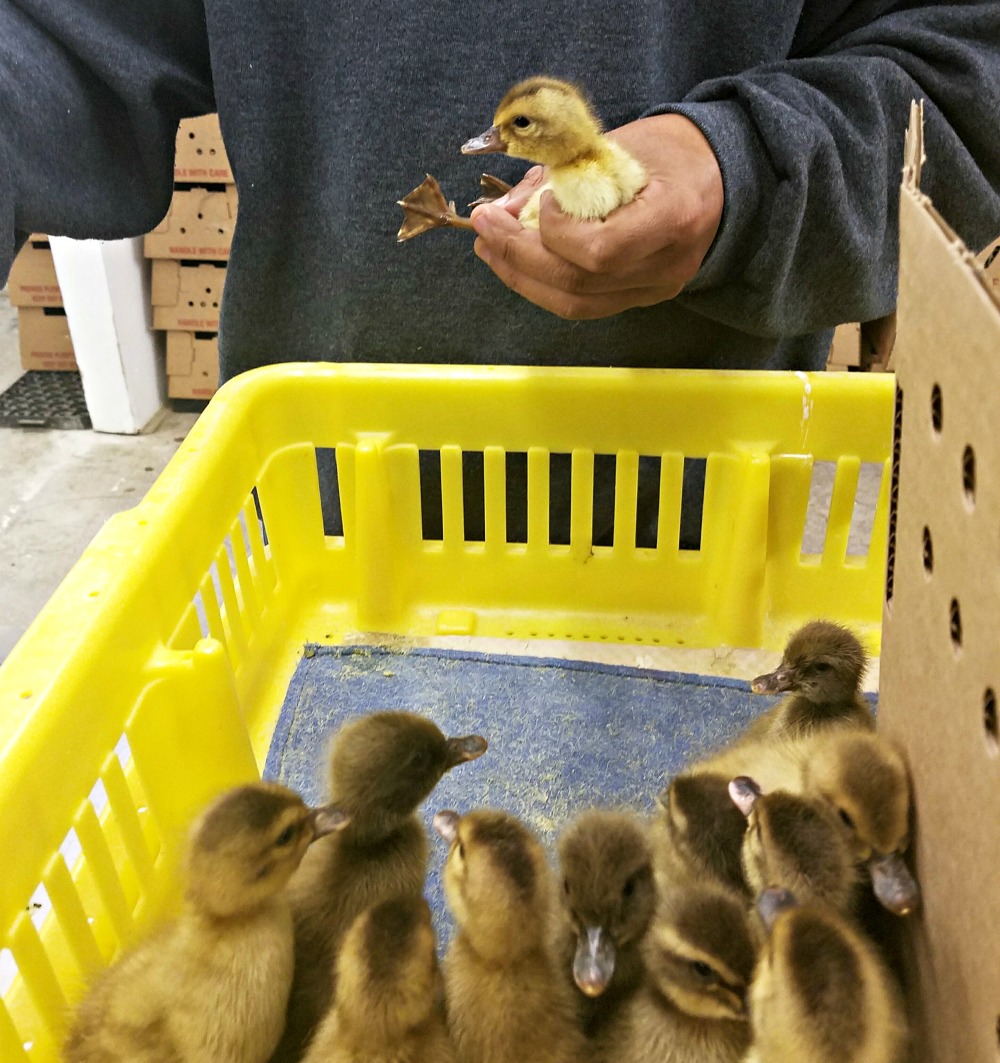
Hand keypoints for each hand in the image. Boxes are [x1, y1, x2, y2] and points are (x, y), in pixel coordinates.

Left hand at [469, 114, 723, 319]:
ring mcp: (654, 289)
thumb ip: (558, 175)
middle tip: (484, 227)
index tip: (540, 203)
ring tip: (490, 248)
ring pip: (575, 304)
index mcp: (672, 216)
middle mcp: (666, 265)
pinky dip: (543, 285)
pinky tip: (517, 262)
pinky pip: (583, 304)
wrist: (719, 176)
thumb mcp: (615, 145)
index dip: (557, 234)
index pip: (601, 250)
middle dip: (518, 256)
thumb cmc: (669, 152)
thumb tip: (502, 209)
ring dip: (522, 277)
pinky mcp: (640, 298)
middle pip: (579, 283)